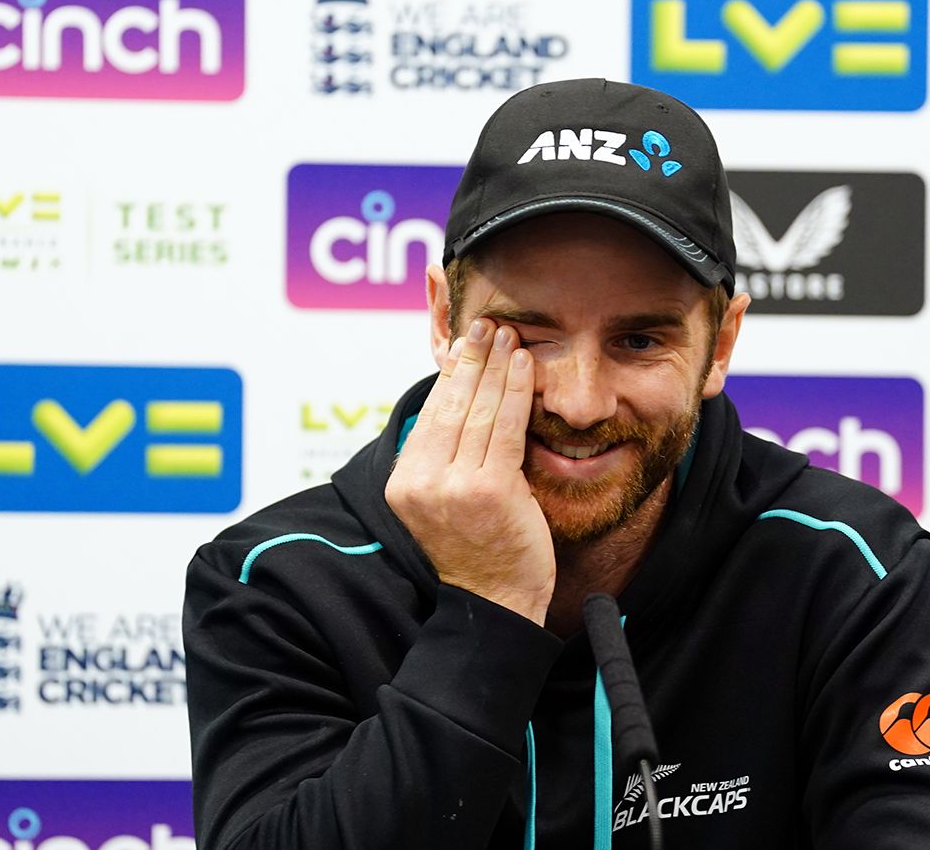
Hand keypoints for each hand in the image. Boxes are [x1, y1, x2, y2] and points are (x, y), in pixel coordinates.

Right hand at [385, 319, 555, 624]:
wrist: (494, 605)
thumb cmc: (477, 553)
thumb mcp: (442, 504)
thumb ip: (443, 461)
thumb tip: (457, 406)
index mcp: (403, 484)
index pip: (431, 414)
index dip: (451, 373)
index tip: (467, 343)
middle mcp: (421, 482)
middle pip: (451, 405)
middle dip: (473, 359)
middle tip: (488, 325)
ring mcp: (454, 486)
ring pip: (478, 411)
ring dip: (497, 366)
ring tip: (509, 336)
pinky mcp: (490, 490)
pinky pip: (505, 428)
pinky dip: (516, 391)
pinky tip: (525, 366)